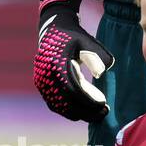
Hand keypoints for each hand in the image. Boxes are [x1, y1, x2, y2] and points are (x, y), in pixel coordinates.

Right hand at [33, 0, 114, 122]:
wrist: (52, 30)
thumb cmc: (73, 36)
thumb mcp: (88, 41)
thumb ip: (98, 56)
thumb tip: (101, 73)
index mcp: (57, 66)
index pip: (73, 91)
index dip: (88, 101)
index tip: (103, 105)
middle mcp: (47, 77)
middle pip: (66, 103)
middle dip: (86, 111)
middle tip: (103, 114)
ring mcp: (42, 83)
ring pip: (59, 106)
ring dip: (77, 114)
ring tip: (95, 115)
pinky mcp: (42, 86)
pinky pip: (54, 104)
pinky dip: (67, 110)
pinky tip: (81, 111)